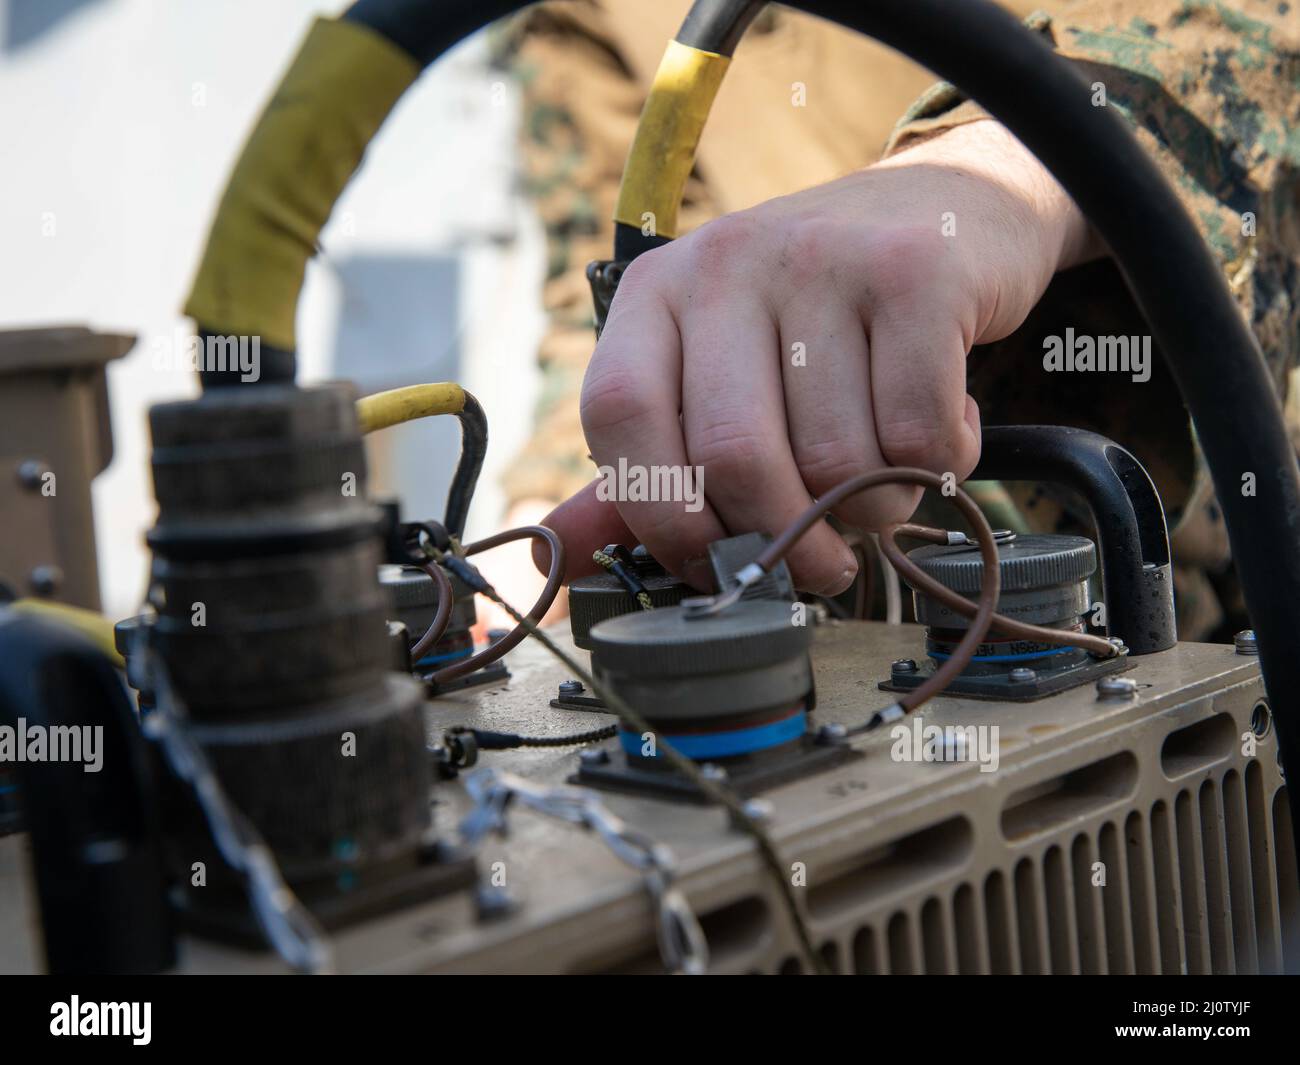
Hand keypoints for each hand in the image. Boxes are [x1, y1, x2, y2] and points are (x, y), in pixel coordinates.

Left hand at [541, 120, 1097, 592]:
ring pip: (836, 461)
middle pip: (733, 455)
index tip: (714, 568)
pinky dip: (937, 466)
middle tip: (820, 566)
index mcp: (658, 291)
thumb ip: (649, 463)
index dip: (663, 517)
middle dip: (782, 545)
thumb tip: (556, 560)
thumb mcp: (719, 370)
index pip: (619, 416)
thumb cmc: (820, 320)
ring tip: (886, 479)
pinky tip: (937, 436)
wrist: (950, 210)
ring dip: (872, 510)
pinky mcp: (915, 272)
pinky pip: (917, 434)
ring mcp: (821, 258)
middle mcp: (727, 261)